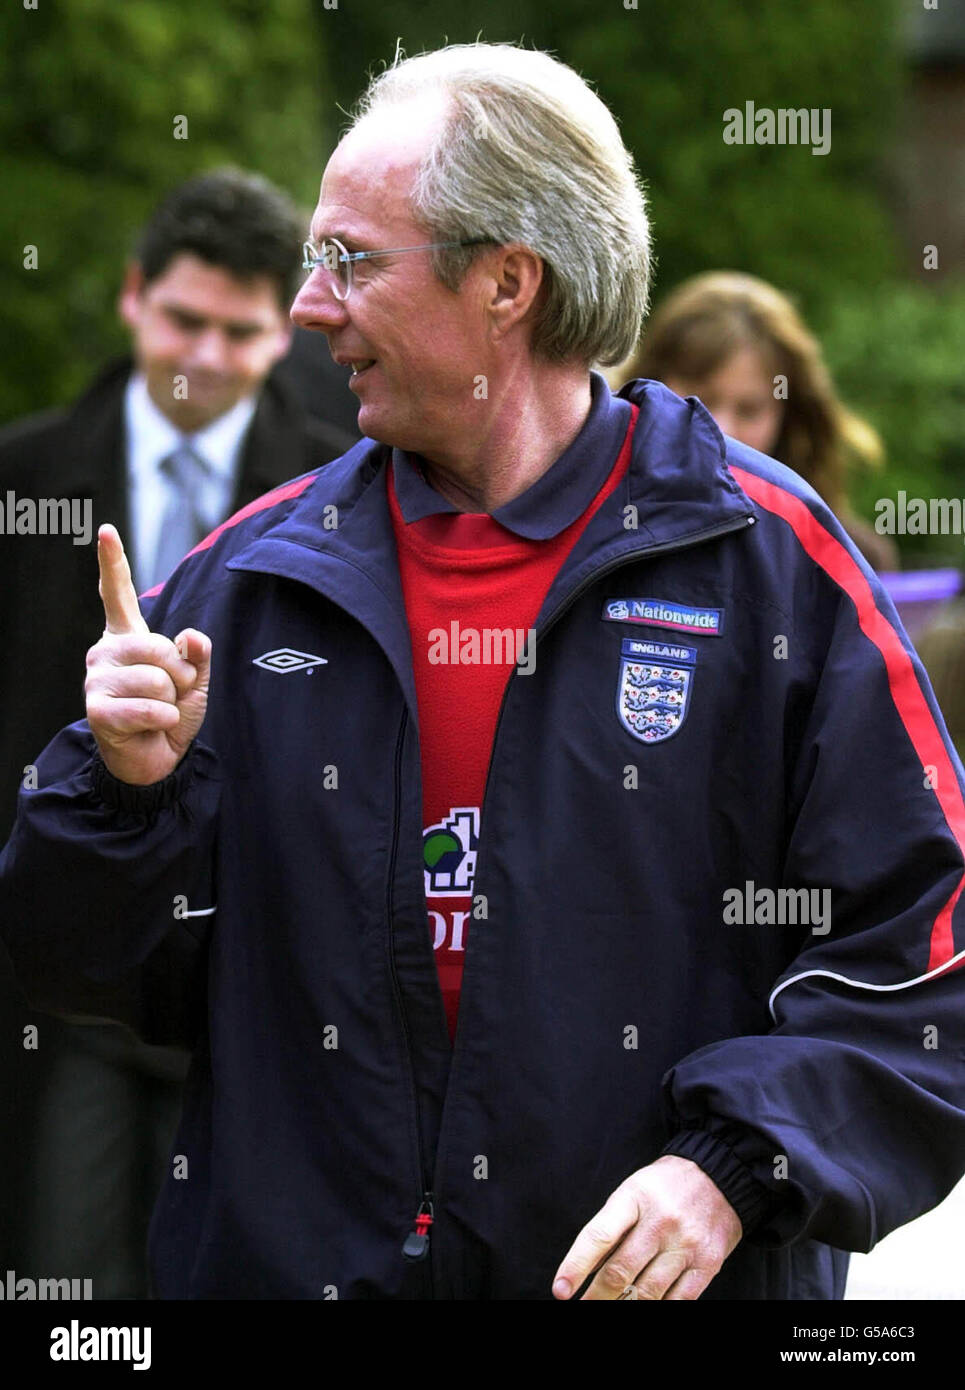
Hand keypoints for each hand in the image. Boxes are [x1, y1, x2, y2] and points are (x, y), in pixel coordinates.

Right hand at [85, 524, 210, 785]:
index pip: (117, 594)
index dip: (112, 562)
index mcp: (127, 637)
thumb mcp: (195, 680)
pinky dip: (164, 720)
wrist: (155, 760)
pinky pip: (149, 708)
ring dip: (170, 702)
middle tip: (171, 695)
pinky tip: (154, 728)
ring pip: (156, 680)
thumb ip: (196, 654)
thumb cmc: (171, 715)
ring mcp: (97, 680)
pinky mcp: (97, 710)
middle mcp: (105, 652)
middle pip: (158, 647)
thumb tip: (190, 637)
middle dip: (179, 676)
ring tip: (158, 713)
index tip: (105, 530)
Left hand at [552, 1155, 742, 1300]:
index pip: (599, 1236)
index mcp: (635, 1196)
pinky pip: (678, 1300)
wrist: (722, 1174)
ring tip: (610, 1307)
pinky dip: (657, 1308)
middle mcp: (661, 1221)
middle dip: (597, 1296)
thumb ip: (614, 1225)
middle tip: (583, 1306)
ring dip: (624, 1306)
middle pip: (621, 1271)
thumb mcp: (634, 1189)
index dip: (576, 1266)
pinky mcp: (708, 1263)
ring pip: (647, 1292)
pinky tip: (643, 1306)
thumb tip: (589, 1269)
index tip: (561, 1289)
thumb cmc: (666, 1185)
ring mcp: (686, 1244)